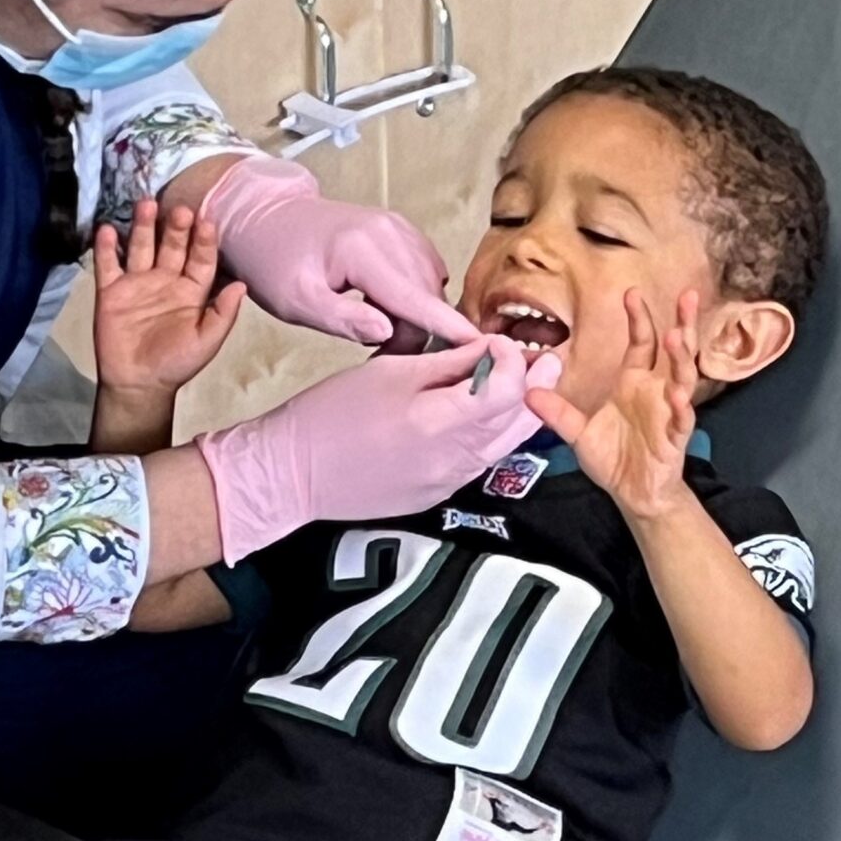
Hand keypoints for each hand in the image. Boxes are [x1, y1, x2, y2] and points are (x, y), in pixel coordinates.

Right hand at [93, 200, 245, 401]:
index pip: (200, 260)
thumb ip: (223, 314)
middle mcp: (165, 279)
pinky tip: (107, 229)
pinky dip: (106, 247)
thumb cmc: (176, 364)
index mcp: (191, 291)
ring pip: (140, 247)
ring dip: (143, 226)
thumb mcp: (206, 342)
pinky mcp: (111, 290)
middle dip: (176, 228)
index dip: (204, 242)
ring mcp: (137, 282)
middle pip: (171, 246)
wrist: (138, 384)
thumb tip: (241, 285)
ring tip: (146, 205)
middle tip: (180, 210)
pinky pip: (108, 264)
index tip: (207, 223)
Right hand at [197, 335, 559, 562]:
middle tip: (547, 360)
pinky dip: (492, 438)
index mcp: (437, 421)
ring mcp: (446, 483)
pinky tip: (486, 419)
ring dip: (518, 415)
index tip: (499, 343)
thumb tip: (486, 350)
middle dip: (534, 387)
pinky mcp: (436, 496)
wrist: (293, 473)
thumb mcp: (389, 372)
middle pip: (516, 423)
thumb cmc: (329, 416)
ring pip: (503, 447)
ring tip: (527, 386)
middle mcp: (450, 459)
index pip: (504, 390)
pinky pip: (479, 464)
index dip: (511, 362)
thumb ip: (446, 363)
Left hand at [200, 156, 475, 351]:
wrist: (265, 220)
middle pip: (427, 297)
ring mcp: (400, 229)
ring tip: (374, 329)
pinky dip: (414, 297)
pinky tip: (384, 307)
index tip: (483, 349)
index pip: (417, 297)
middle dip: (413, 333)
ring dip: (413, 317)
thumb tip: (388, 331)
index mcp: (364, 250)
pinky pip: (425, 273)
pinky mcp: (402, 232)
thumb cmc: (274, 262)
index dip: (449, 327)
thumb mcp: (296, 302)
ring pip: (430, 287)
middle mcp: (391, 233)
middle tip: (375, 354)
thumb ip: (343, 319)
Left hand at [528, 288, 699, 521]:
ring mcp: (669, 411)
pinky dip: (680, 406)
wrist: (632, 492)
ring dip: (681, 358)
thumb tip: (528, 392)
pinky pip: (681, 418)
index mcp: (634, 382)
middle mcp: (655, 390)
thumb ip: (558, 412)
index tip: (631, 292)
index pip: (641, 342)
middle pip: (673, 350)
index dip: (639, 318)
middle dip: (682, 323)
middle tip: (687, 295)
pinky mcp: (675, 437)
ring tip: (677, 337)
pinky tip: (676, 394)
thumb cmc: (613, 457)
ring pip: (682, 378)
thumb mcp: (578, 433)